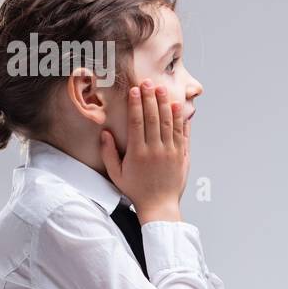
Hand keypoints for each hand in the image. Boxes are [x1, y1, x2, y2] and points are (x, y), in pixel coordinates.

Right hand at [101, 80, 189, 221]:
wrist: (160, 206)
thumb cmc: (136, 190)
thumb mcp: (116, 174)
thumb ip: (108, 153)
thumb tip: (105, 132)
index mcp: (138, 153)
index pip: (137, 122)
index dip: (136, 104)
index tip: (134, 90)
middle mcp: (156, 150)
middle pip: (153, 118)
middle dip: (150, 98)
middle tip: (148, 82)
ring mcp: (171, 152)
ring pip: (169, 123)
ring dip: (166, 104)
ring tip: (162, 89)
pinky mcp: (182, 156)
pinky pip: (182, 134)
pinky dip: (181, 120)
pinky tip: (178, 107)